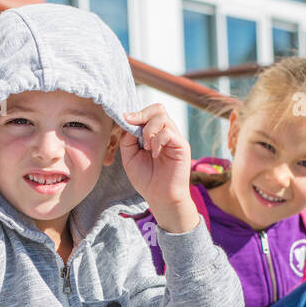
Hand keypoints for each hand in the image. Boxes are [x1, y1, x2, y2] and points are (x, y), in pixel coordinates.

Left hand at [120, 104, 198, 234]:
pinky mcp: (181, 146)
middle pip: (158, 108)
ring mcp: (175, 138)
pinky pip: (168, 132)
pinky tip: (154, 154)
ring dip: (148, 130)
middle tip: (133, 125)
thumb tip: (127, 121)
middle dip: (142, 115)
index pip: (148, 113)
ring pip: (162, 117)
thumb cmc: (146, 179)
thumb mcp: (129, 157)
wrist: (160, 197)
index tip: (124, 119)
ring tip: (146, 148)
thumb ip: (127, 139)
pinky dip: (157, 141)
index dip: (136, 113)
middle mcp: (166, 133)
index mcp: (154, 134)